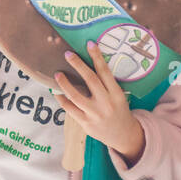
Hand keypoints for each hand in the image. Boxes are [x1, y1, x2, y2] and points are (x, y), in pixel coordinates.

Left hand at [54, 41, 144, 161]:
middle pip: (90, 80)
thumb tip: (88, 65)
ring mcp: (95, 114)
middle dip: (78, 65)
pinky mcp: (86, 123)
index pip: (105, 72)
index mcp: (116, 94)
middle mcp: (106, 103)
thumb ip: (106, 84)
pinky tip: (57, 92)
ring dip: (65, 83)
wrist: (123, 135)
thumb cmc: (118, 110)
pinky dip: (62, 100)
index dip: (97, 57)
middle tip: (68, 54)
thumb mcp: (119, 96)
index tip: (90, 44)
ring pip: (76, 95)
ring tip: (57, 74)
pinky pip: (70, 109)